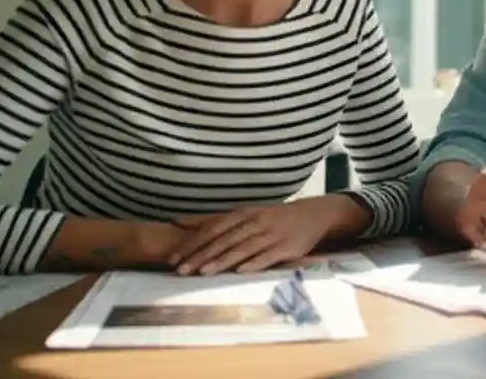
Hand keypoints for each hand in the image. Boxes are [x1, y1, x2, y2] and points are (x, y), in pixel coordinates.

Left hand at [169, 197, 355, 275]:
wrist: (311, 215)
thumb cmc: (271, 218)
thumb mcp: (243, 214)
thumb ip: (214, 221)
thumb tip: (180, 222)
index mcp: (243, 214)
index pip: (213, 229)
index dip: (193, 244)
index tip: (174, 259)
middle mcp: (255, 222)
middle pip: (224, 240)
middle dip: (202, 255)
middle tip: (182, 270)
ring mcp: (271, 235)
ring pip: (243, 248)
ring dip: (223, 260)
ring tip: (204, 272)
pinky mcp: (287, 247)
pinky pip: (268, 256)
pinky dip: (254, 263)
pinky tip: (241, 271)